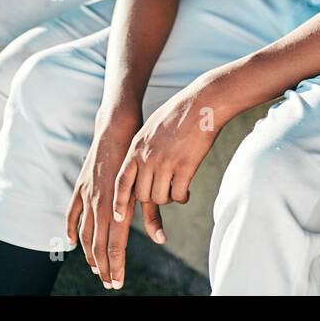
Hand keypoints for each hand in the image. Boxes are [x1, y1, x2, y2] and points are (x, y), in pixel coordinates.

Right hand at [66, 111, 141, 289]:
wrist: (118, 128)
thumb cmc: (138, 155)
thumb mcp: (145, 185)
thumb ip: (149, 213)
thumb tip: (160, 238)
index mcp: (118, 205)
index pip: (114, 245)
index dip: (115, 266)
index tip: (117, 282)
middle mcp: (101, 203)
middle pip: (99, 245)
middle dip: (104, 267)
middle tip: (109, 283)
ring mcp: (88, 195)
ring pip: (86, 233)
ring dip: (90, 254)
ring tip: (96, 269)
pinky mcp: (81, 186)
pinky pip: (72, 214)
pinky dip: (71, 230)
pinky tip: (72, 243)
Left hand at [111, 84, 221, 280]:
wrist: (201, 103)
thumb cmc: (178, 114)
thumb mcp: (151, 129)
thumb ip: (143, 148)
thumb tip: (140, 167)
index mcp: (137, 147)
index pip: (122, 181)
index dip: (119, 201)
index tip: (118, 217)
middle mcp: (148, 157)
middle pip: (142, 195)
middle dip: (152, 198)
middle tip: (164, 192)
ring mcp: (166, 163)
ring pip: (160, 197)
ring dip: (168, 198)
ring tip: (177, 189)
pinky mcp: (185, 167)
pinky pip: (178, 195)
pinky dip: (182, 197)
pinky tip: (187, 192)